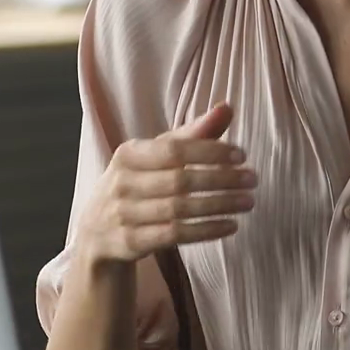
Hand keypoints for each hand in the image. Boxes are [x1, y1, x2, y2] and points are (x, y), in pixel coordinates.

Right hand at [74, 104, 256, 268]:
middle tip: (252, 180)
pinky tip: (230, 225)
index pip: (174, 150)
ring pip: (179, 209)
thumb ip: (192, 135)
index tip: (242, 155)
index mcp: (129, 154)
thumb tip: (227, 107)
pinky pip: (174, 235)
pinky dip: (206, 231)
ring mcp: (123, 214)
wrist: (96, 233)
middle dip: (221, 179)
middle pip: (179, 180)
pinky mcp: (130, 243)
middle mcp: (122, 183)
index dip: (210, 151)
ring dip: (218, 205)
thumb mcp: (155, 157)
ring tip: (248, 202)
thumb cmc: (137, 185)